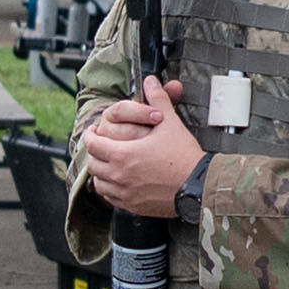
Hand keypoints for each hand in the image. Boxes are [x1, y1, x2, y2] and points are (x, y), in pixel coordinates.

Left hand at [81, 76, 201, 216]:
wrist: (198, 185)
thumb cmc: (183, 155)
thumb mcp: (169, 123)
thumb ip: (157, 99)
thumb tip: (150, 81)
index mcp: (122, 154)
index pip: (93, 144)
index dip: (90, 136)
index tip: (93, 132)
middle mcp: (118, 176)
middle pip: (92, 164)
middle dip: (94, 154)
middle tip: (99, 147)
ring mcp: (124, 194)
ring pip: (99, 184)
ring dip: (100, 173)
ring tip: (107, 165)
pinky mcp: (132, 206)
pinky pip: (111, 198)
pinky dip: (110, 190)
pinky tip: (118, 183)